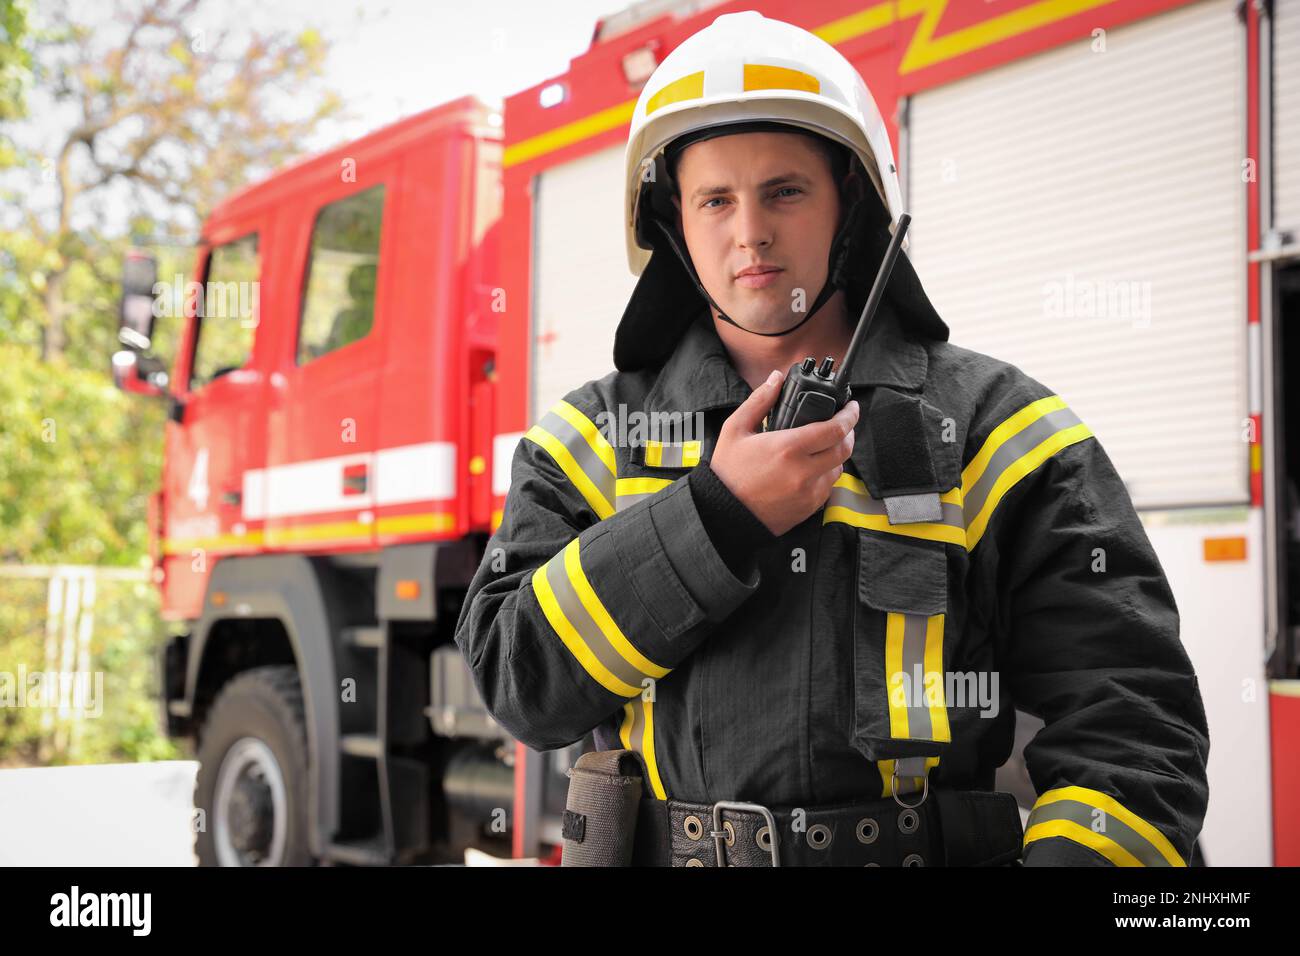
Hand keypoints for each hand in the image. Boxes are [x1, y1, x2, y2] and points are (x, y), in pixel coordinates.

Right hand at [709, 368, 859, 536]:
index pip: (835, 428)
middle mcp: (803, 471)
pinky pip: (828, 488)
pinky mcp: (808, 508)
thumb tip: (776, 380)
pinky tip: (810, 469)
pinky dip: (825, 475)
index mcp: (788, 447)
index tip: (852, 407)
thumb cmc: (727, 472)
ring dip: (835, 455)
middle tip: (842, 424)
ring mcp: (808, 492)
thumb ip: (759, 401)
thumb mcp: (735, 429)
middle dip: (848, 433)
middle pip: (844, 448)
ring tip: (822, 447)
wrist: (724, 512)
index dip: (850, 414)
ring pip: (838, 469)